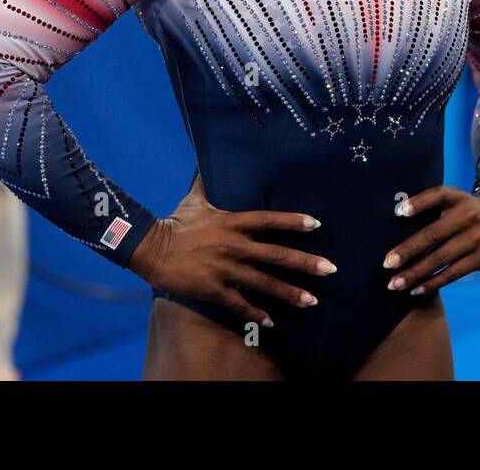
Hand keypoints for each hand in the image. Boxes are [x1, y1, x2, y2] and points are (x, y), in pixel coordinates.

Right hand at [127, 173, 335, 327]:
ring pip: (264, 282)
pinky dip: (256, 313)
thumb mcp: (195, 198)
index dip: (293, 222)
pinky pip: (239, 303)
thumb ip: (207, 180)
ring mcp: (225, 269)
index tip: (316, 225)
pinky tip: (272, 322)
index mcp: (233, 223)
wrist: (150, 248)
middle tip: (330, 269)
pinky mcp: (213, 289)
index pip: (269, 220)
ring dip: (290, 292)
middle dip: (305, 263)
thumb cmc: (175, 221)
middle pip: (276, 255)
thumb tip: (208, 157)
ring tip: (312, 300)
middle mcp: (234, 246)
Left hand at [382, 187, 479, 295]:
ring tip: (395, 284)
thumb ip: (431, 205)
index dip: (419, 203)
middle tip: (387, 264)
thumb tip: (396, 217)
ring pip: (440, 258)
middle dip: (408, 251)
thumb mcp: (454, 200)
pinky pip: (453, 273)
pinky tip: (415, 289)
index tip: (399, 213)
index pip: (438, 195)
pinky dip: (432, 283)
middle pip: (433, 234)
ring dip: (415, 273)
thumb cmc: (464, 212)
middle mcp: (468, 216)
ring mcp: (477, 238)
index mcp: (458, 197)